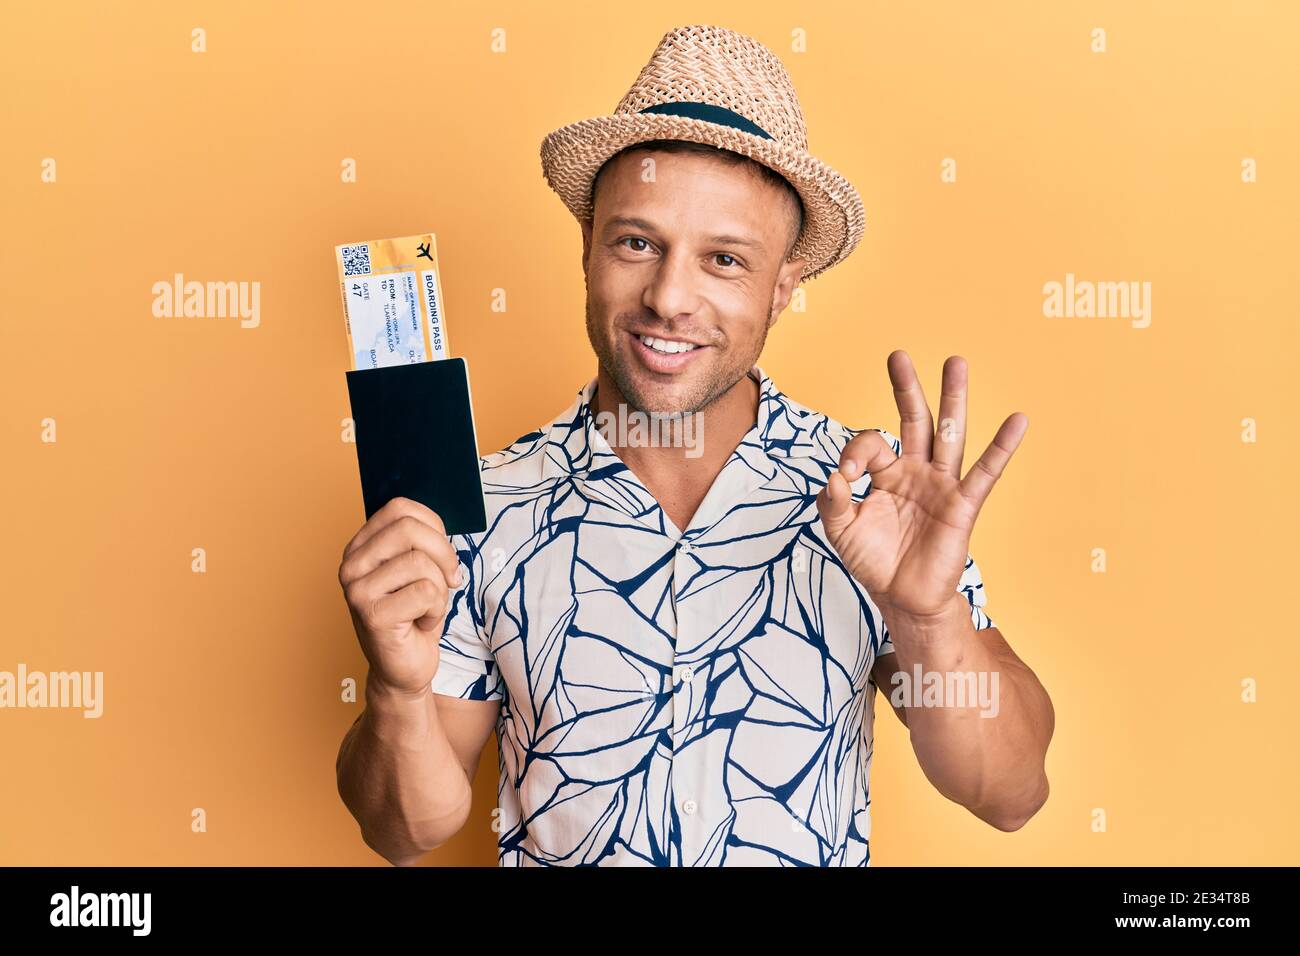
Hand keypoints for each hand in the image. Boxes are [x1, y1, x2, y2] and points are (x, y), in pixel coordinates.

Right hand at [338, 497, 463, 698]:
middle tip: (450, 581)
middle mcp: (351, 564)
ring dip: (440, 589)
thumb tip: (437, 526)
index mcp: (361, 546)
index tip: (443, 556)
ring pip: (421, 563)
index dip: (434, 527)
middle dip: (443, 554)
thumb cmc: (416, 615)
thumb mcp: (422, 569)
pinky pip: (426, 593)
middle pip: (409, 528)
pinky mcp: (371, 614)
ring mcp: (357, 589)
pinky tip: (421, 623)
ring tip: (427, 608)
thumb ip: (423, 541)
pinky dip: (436, 610)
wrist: (405, 668)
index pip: (400, 509)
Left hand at [816, 351, 1026, 620]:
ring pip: (949, 434)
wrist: (902, 598)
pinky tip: (1018, 420)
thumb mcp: (842, 529)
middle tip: (898, 356)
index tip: (846, 476)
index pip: (872, 443)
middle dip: (907, 388)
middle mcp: (916, 471)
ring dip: (953, 398)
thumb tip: (835, 477)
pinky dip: (1002, 446)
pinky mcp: (962, 505)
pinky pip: (985, 473)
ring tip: (955, 361)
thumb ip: (834, 501)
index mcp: (887, 473)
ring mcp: (941, 485)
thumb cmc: (874, 560)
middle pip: (915, 420)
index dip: (855, 453)